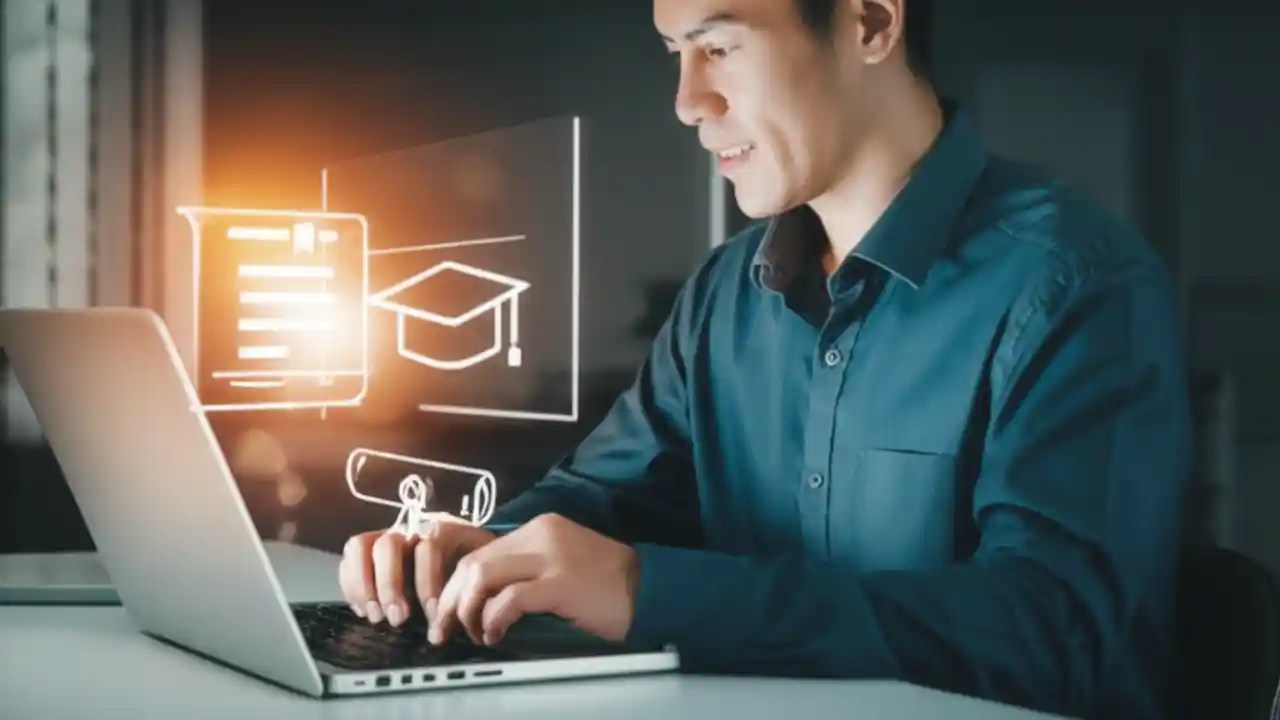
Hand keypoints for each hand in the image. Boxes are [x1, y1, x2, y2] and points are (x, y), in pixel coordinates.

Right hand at [338, 515, 495, 626]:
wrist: (468, 548)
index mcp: (443, 529)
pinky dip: (350, 585)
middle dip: (389, 585)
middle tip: (397, 619)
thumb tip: (459, 616)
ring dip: (362, 585)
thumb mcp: (481, 570)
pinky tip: (362, 610)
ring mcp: (386, 535)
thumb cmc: (474, 565)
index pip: (428, 548)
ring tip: (374, 617)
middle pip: (388, 545)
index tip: (433, 615)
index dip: (428, 583)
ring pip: (359, 546)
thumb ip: (470, 586)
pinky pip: (349, 558)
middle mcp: (410, 528)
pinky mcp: (370, 549)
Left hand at [430, 513, 639, 646]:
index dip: (455, 587)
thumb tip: (484, 597)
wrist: (650, 588)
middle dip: (451, 601)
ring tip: (474, 634)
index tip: (447, 612)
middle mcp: (541, 535)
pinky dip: (493, 620)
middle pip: (473, 564)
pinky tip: (495, 634)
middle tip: (445, 630)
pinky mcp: (561, 583)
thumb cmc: (607, 583)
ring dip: (468, 612)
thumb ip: (527, 568)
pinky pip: (509, 599)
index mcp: (539, 529)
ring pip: (482, 577)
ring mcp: (551, 557)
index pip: (479, 552)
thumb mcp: (562, 561)